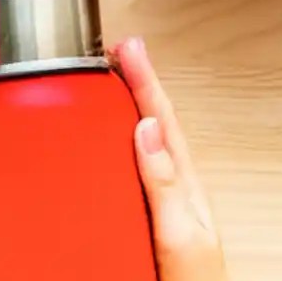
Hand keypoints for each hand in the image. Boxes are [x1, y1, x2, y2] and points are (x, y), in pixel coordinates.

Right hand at [110, 38, 230, 280]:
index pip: (162, 118)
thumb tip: (147, 128)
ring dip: (122, 109)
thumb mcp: (181, 233)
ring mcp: (158, 204)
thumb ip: (165, 183)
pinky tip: (97, 146)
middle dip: (132, 82)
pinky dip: (110, 148)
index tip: (128, 46)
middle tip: (112, 51)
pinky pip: (123, 172)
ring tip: (104, 82)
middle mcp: (171, 188)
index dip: (145, 78)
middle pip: (150, 122)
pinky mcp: (143, 221)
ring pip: (136, 144)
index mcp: (184, 184)